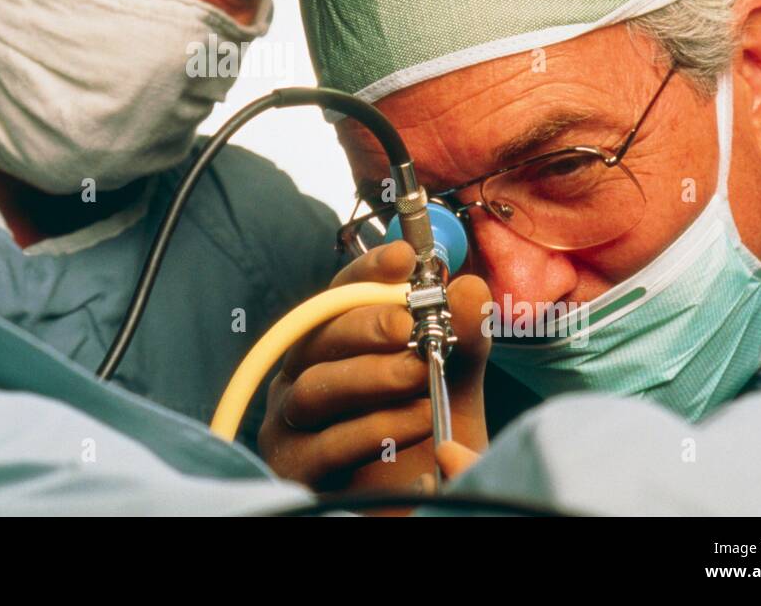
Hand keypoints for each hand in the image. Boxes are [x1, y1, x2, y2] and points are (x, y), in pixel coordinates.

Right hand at [259, 239, 491, 491]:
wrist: (423, 504)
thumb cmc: (428, 438)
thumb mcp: (453, 383)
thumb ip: (461, 338)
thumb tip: (469, 287)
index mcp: (332, 346)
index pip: (338, 296)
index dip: (365, 273)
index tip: (402, 257)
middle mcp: (300, 377)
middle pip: (316, 338)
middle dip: (364, 324)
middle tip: (410, 324)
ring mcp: (290, 425)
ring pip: (312, 389)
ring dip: (370, 377)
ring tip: (421, 374)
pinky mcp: (296, 471)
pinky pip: (325, 446)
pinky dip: (373, 431)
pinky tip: (418, 423)